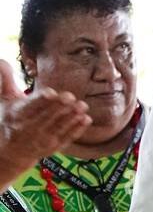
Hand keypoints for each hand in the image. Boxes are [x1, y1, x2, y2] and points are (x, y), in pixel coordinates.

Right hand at [0, 60, 90, 180]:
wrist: (13, 150)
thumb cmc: (10, 118)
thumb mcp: (4, 99)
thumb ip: (5, 79)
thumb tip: (2, 60)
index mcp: (18, 114)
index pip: (31, 106)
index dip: (41, 100)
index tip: (51, 93)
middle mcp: (30, 128)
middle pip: (47, 116)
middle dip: (59, 107)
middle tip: (71, 96)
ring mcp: (43, 139)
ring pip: (59, 127)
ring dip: (72, 117)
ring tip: (83, 106)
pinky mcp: (54, 146)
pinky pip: (67, 138)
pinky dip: (77, 129)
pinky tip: (86, 119)